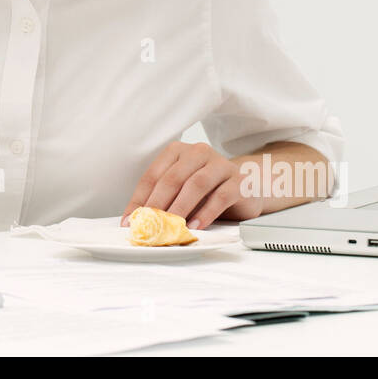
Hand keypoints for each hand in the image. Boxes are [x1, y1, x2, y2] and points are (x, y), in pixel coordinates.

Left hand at [119, 141, 263, 228]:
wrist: (247, 186)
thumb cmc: (207, 191)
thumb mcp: (182, 191)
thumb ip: (163, 200)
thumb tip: (137, 222)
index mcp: (178, 151)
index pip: (153, 175)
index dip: (139, 199)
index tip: (129, 221)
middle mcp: (198, 152)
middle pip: (173, 178)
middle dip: (157, 204)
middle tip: (148, 225)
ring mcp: (220, 164)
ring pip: (196, 184)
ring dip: (180, 208)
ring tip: (171, 227)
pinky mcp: (238, 180)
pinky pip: (221, 196)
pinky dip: (206, 213)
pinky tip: (196, 226)